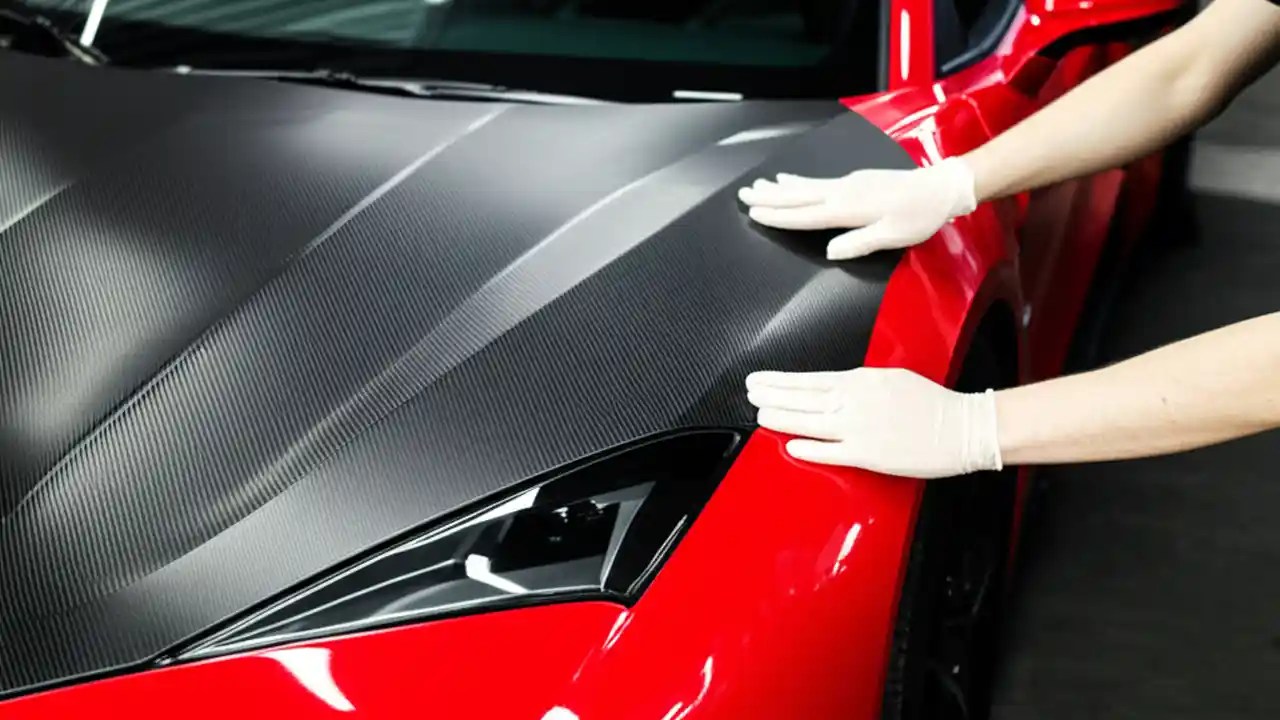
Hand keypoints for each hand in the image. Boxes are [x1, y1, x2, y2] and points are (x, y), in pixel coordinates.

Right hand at [736, 157, 976, 259]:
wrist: (940, 188)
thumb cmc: (919, 216)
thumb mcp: (894, 236)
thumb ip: (860, 243)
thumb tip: (831, 251)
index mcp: (849, 210)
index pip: (806, 215)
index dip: (779, 216)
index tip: (754, 214)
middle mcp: (843, 193)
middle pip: (799, 197)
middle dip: (770, 197)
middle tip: (743, 195)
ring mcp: (848, 184)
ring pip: (805, 187)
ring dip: (779, 187)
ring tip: (757, 186)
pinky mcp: (854, 180)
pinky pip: (817, 181)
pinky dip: (799, 181)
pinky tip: (789, 179)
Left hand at [745, 367, 1001, 478]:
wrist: (963, 426)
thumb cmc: (933, 404)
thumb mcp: (892, 379)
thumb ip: (860, 385)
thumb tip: (835, 388)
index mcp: (861, 380)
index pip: (810, 379)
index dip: (782, 381)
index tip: (761, 380)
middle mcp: (856, 400)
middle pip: (804, 397)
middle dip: (773, 394)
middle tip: (750, 392)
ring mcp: (860, 427)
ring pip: (810, 421)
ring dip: (782, 417)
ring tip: (760, 414)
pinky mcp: (869, 454)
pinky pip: (832, 451)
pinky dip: (809, 447)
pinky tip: (789, 444)